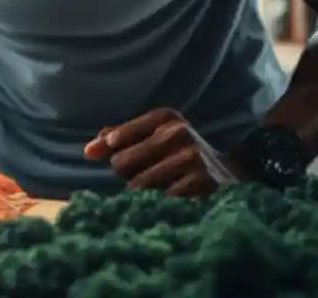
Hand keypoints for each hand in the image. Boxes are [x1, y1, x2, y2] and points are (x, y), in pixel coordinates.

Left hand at [83, 108, 244, 197]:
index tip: (115, 153)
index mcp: (164, 117)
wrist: (229, 170)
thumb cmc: (179, 152)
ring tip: (157, 186)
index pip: (118, 137)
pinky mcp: (200, 180)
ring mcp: (190, 156)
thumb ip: (118, 138)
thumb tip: (88, 151)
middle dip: (127, 174)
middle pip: (122, 162)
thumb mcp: (153, 136)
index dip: (113, 150)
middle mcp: (177, 132)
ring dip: (143, 190)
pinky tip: (172, 196)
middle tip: (142, 174)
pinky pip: (161, 197)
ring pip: (139, 183)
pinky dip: (161, 201)